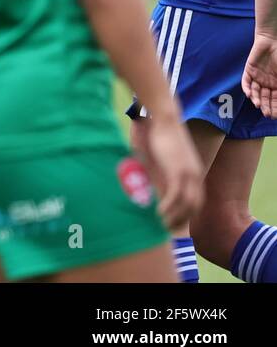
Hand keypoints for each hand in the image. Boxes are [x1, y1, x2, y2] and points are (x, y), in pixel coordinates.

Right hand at [141, 115, 203, 230]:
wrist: (165, 118)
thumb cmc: (161, 134)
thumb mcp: (165, 156)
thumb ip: (161, 170)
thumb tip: (150, 180)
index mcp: (194, 173)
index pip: (196, 200)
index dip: (186, 214)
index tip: (174, 222)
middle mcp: (195, 176)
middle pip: (194, 206)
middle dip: (182, 220)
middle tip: (167, 228)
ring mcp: (188, 174)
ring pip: (186, 204)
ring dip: (174, 217)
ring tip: (161, 224)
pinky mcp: (177, 171)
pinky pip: (176, 195)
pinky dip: (168, 207)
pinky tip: (159, 212)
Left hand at [243, 32, 276, 116]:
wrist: (273, 41)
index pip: (275, 100)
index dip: (275, 108)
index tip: (274, 115)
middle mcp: (267, 83)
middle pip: (265, 98)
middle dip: (266, 106)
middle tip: (267, 113)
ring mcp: (257, 77)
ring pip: (255, 91)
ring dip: (256, 98)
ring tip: (258, 105)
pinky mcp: (249, 70)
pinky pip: (246, 81)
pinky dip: (247, 88)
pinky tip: (249, 95)